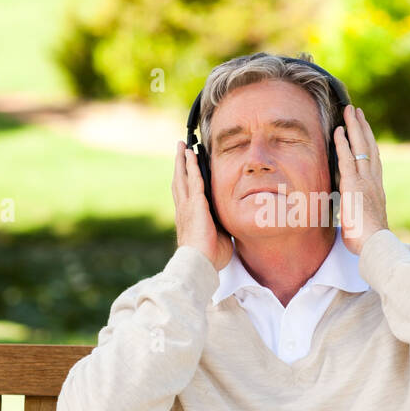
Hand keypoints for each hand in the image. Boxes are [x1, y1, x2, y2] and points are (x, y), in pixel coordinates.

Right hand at [173, 141, 234, 272]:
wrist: (200, 264)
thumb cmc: (210, 257)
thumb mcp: (218, 237)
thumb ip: (221, 225)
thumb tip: (230, 221)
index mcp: (189, 218)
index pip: (186, 194)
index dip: (185, 180)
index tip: (185, 169)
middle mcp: (184, 209)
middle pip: (180, 181)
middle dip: (180, 164)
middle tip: (180, 149)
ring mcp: (187, 206)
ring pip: (183, 177)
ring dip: (183, 160)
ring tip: (183, 146)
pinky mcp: (194, 205)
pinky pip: (194, 181)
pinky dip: (191, 166)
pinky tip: (192, 155)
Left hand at [333, 104, 389, 255]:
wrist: (376, 245)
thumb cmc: (368, 241)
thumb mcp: (361, 223)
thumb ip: (356, 214)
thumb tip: (348, 217)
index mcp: (376, 189)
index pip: (372, 161)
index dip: (369, 144)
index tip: (364, 132)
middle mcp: (373, 181)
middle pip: (370, 147)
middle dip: (363, 128)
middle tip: (357, 112)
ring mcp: (365, 181)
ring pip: (360, 147)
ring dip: (354, 127)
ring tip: (350, 110)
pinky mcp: (354, 184)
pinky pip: (347, 158)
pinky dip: (342, 143)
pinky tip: (338, 130)